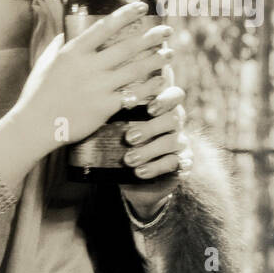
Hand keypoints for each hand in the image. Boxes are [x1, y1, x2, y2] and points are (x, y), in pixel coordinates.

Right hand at [14, 1, 172, 156]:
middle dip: (152, 37)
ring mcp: (97, 87)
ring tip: (169, 54)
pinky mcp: (104, 107)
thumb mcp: (45, 62)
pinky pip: (134, 94)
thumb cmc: (37, 93)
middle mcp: (88, 67)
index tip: (142, 7)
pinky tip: (161, 81)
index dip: (126, 15)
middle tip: (167, 31)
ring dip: (156, 60)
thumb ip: (58, 45)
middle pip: (128, 47)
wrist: (35, 124)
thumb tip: (68, 30)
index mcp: (73, 52)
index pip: (104, 27)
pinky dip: (150, 87)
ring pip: (136, 70)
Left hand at [120, 75, 192, 216]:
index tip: (148, 108)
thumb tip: (91, 101)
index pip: (172, 95)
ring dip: (149, 150)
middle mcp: (175, 122)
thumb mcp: (114, 127)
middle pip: (174, 118)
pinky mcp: (182, 164)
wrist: (133, 176)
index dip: (164, 99)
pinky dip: (155, 168)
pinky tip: (140, 172)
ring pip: (173, 141)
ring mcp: (180, 143)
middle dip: (151, 127)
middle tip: (129, 138)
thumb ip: (112, 112)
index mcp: (162, 107)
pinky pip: (174, 163)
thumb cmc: (121, 142)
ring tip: (128, 160)